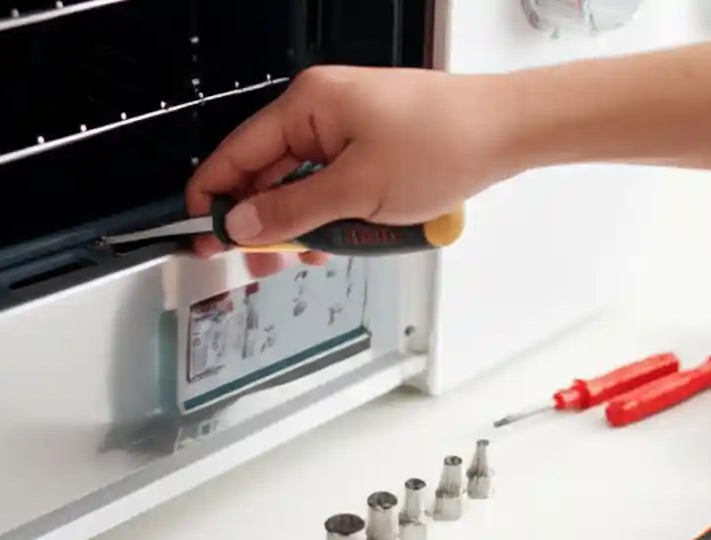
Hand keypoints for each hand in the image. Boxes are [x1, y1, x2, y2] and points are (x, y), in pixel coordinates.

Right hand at [186, 66, 514, 276]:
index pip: (237, 153)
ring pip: (305, 188)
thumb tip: (242, 224)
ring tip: (323, 252)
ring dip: (310, 225)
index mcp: (307, 105)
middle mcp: (322, 112)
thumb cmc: (443, 141)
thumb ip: (292, 211)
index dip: (216, 197)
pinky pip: (337, 188)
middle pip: (269, 175)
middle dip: (269, 223)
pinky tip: (350, 238)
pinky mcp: (373, 149)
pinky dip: (339, 216)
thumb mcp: (356, 189)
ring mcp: (349, 131)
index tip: (204, 236)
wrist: (506, 132)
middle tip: (266, 263)